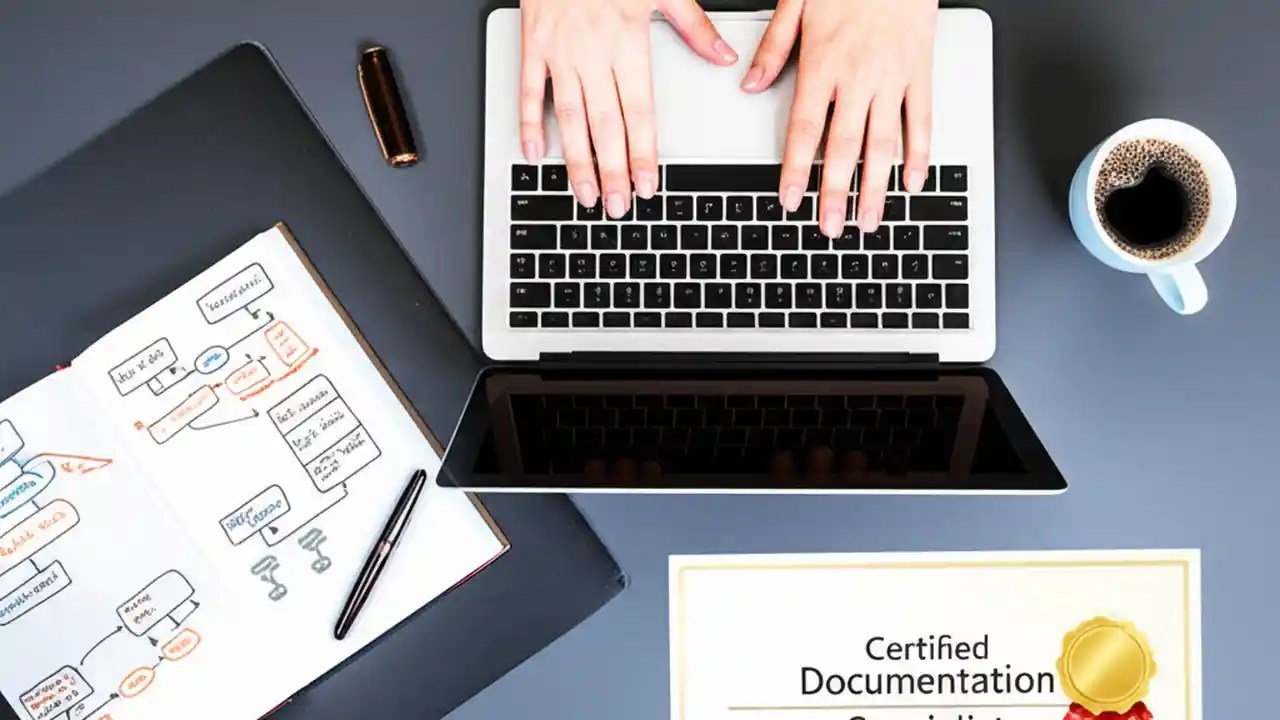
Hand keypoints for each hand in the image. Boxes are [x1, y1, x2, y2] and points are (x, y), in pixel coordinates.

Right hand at [520, 0, 738, 216]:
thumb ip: (694, 26)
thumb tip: (723, 58)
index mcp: (629, 40)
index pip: (640, 112)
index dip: (644, 153)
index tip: (648, 185)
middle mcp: (594, 51)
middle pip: (606, 124)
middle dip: (612, 171)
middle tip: (616, 207)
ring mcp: (560, 50)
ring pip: (569, 116)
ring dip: (576, 159)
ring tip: (583, 194)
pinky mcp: (533, 41)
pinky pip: (530, 89)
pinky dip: (529, 123)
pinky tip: (535, 154)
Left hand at [743, 0, 937, 237]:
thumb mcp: (796, 0)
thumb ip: (773, 47)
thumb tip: (750, 85)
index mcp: (822, 62)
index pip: (805, 129)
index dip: (796, 169)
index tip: (789, 199)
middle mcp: (858, 75)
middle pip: (844, 146)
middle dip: (835, 192)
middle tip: (830, 227)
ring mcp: (893, 76)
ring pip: (884, 142)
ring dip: (876, 187)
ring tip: (869, 220)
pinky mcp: (921, 70)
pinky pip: (921, 120)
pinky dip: (919, 154)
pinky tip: (913, 182)